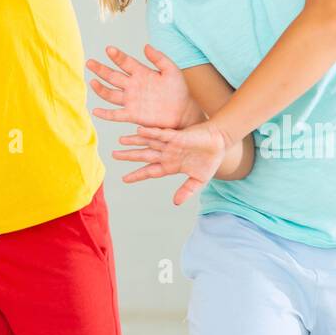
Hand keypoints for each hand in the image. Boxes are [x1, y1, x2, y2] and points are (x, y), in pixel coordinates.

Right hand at [87, 44, 195, 129]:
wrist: (183, 112)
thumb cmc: (179, 91)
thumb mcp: (172, 70)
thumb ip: (159, 58)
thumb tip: (146, 46)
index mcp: (142, 73)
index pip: (126, 62)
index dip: (117, 56)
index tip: (108, 49)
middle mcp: (133, 86)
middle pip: (112, 76)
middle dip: (101, 69)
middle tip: (89, 62)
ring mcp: (131, 100)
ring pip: (110, 94)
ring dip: (100, 89)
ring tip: (92, 82)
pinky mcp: (132, 115)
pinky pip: (116, 115)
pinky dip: (105, 114)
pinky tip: (95, 111)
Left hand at [112, 120, 228, 205]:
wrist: (221, 143)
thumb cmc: (210, 160)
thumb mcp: (198, 180)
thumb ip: (187, 191)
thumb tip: (176, 203)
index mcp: (170, 165)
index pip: (149, 171)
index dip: (137, 175)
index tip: (124, 179)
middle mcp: (167, 154)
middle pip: (144, 155)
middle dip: (129, 156)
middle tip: (113, 155)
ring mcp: (171, 144)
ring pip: (148, 143)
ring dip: (135, 141)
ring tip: (120, 140)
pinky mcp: (178, 136)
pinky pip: (161, 133)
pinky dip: (150, 132)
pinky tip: (138, 131)